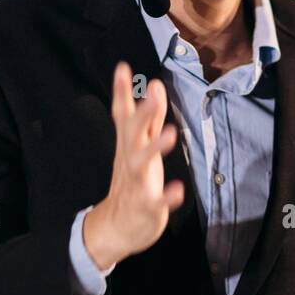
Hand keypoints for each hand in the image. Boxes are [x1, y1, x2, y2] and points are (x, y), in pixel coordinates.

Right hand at [83, 61, 185, 269]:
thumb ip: (150, 118)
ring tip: (171, 133)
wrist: (116, 227)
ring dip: (155, 148)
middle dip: (142, 114)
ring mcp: (137, 184)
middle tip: (153, 92)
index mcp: (128, 145)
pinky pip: (157, 202)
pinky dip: (167, 197)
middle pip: (132, 134)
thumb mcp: (140, 147)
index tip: (122, 67)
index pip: (122, 115)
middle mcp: (130, 160)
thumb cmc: (133, 180)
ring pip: (142, 164)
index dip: (122, 92)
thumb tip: (155, 85)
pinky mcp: (148, 207)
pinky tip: (178, 190)